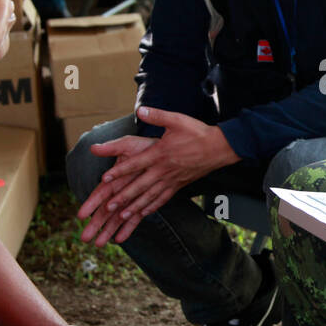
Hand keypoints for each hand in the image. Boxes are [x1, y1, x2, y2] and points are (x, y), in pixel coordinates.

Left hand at [76, 108, 239, 244]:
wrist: (219, 147)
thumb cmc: (197, 133)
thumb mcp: (176, 120)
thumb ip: (156, 116)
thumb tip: (139, 110)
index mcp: (160, 153)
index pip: (135, 164)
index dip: (120, 171)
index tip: (105, 179)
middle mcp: (164, 170)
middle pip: (140, 185)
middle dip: (124, 197)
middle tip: (109, 206)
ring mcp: (172, 180)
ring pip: (150, 196)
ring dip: (135, 206)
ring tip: (122, 216)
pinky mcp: (179, 185)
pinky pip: (163, 199)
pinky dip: (152, 206)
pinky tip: (144, 213)